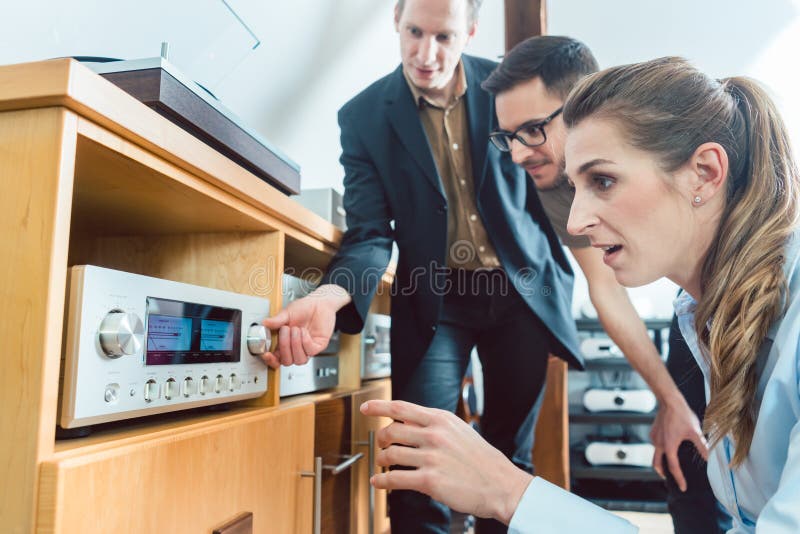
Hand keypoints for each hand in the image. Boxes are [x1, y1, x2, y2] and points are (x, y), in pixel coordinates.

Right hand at [260, 285, 348, 367]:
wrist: (319, 302)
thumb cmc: (304, 308)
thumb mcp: (287, 313)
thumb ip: (276, 321)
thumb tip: (265, 323)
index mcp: (284, 343)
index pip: (276, 360)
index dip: (271, 360)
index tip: (267, 353)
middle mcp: (295, 348)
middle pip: (287, 362)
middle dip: (284, 347)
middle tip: (285, 330)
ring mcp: (306, 349)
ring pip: (299, 360)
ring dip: (296, 344)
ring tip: (296, 329)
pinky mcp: (318, 346)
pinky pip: (310, 351)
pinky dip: (305, 341)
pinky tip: (304, 331)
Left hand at [360, 400, 532, 524]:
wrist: (501, 484)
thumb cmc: (482, 459)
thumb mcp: (459, 431)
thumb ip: (435, 425)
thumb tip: (409, 423)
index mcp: (441, 419)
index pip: (402, 408)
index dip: (379, 406)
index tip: (366, 407)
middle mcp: (434, 435)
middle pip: (391, 430)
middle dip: (381, 439)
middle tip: (381, 444)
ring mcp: (431, 458)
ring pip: (391, 455)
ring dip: (382, 460)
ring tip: (383, 463)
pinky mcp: (429, 481)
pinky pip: (395, 479)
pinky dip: (382, 481)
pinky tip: (379, 482)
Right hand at [650, 395, 708, 491]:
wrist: (669, 400)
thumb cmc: (681, 414)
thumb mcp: (695, 432)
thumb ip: (702, 447)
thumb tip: (709, 458)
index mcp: (669, 447)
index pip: (673, 468)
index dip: (679, 479)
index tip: (683, 487)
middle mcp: (659, 444)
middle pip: (657, 464)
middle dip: (663, 473)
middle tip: (669, 478)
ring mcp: (654, 438)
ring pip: (655, 454)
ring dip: (661, 461)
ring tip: (670, 463)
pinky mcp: (653, 432)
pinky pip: (655, 445)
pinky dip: (660, 450)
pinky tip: (668, 447)